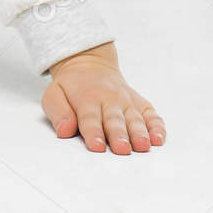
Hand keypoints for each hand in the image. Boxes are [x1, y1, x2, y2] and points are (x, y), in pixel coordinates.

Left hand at [41, 41, 163, 154]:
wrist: (89, 63)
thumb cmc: (71, 86)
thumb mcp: (54, 94)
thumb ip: (58, 112)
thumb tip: (64, 131)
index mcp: (87, 99)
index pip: (90, 118)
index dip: (93, 133)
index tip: (97, 147)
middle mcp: (110, 100)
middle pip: (115, 120)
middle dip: (119, 135)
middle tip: (122, 149)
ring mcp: (127, 101)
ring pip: (134, 119)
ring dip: (139, 133)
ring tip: (143, 146)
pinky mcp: (141, 104)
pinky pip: (152, 115)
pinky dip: (157, 127)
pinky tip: (159, 138)